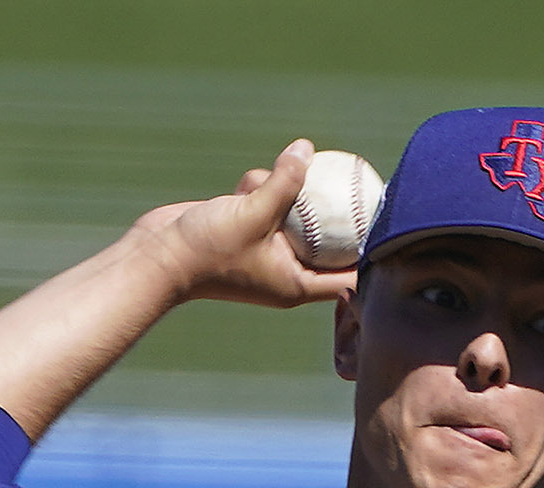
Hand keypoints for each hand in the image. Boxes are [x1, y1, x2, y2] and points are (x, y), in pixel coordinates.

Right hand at [129, 140, 354, 311]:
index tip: (386, 224)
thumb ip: (284, 182)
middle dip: (336, 212)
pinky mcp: (245, 226)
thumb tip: (308, 149)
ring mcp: (264, 246)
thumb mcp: (253, 212)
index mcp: (296, 283)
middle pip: (326, 239)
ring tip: (267, 184)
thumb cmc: (207, 249)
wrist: (158, 256)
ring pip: (294, 210)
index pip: (347, 275)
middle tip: (359, 181)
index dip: (370, 254)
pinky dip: (258, 186)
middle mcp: (285, 268)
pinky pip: (266, 199)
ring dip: (285, 189)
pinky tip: (246, 183)